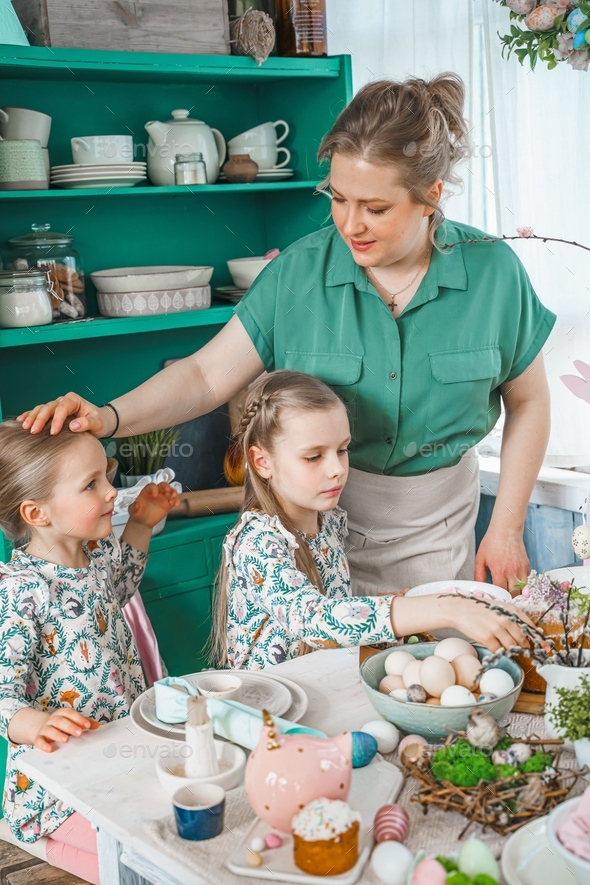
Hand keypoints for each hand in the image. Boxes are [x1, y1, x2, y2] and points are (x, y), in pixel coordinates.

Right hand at [18, 392, 106, 436]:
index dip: (57, 419)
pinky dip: (30, 416)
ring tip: (25, 427)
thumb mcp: (98, 423)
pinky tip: (22, 421)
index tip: (53, 432)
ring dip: (32, 417)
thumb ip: (87, 423)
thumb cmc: (100, 421)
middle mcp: (63, 401)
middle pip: (48, 408)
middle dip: (40, 419)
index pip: (62, 408)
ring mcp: (56, 407)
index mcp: (74, 400)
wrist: (100, 422)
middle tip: (34, 431)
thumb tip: (74, 426)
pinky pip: (39, 413)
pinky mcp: (52, 414)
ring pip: (41, 409)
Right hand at [33, 709, 98, 753]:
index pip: (70, 713)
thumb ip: (83, 723)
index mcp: (62, 714)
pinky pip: (39, 741)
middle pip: (61, 721)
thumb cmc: (60, 725)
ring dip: (58, 734)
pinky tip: (50, 749)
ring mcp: (45, 729)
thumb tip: (97, 725)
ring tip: (66, 740)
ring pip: (50, 730)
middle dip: (70, 726)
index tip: (87, 726)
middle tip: (79, 733)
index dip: (79, 718)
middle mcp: (53, 720)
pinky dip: (44, 745)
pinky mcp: (38, 738)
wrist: (39, 727)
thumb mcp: (71, 722)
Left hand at [128, 482, 179, 527]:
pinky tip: (176, 504)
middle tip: (168, 490)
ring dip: (173, 492)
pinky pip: (173, 501)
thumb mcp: (133, 511)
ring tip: (174, 496)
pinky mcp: (168, 505)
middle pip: (163, 485)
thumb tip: (136, 504)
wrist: (143, 522)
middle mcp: (156, 493)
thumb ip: (134, 507)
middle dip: (166, 486)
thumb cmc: (137, 514)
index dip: (154, 489)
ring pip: (170, 492)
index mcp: (147, 492)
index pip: (152, 486)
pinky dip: (176, 501)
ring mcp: (163, 498)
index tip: (155, 495)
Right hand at [390, 594, 535, 652]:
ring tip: (504, 646)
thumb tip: (528, 632)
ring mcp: (497, 629)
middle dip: (524, 647)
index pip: (531, 627)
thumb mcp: (499, 608)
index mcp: (511, 610)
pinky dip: (498, 651)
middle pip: (523, 639)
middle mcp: (506, 619)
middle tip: (523, 650)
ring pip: (512, 647)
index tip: (546, 647)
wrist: (459, 609)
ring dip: (511, 650)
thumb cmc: (479, 608)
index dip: (539, 639)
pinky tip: (494, 647)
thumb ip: (513, 618)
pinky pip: (499, 651)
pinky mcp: (487, 638)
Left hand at [474, 526, 529, 594]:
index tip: (494, 597)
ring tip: (508, 589)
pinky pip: (526, 580)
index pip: (501, 592)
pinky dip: (521, 582)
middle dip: (507, 596)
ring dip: (516, 591)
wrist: (506, 530)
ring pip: (522, 589)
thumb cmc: (492, 542)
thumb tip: (478, 586)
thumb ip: (479, 575)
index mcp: (499, 571)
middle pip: (513, 594)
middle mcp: (512, 572)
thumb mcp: (480, 558)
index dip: (497, 597)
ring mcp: (522, 569)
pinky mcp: (527, 565)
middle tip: (501, 595)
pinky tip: (513, 578)